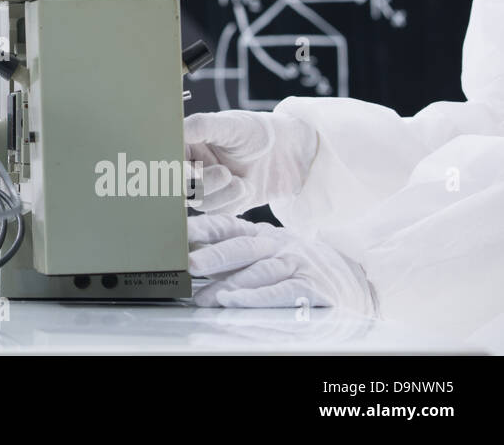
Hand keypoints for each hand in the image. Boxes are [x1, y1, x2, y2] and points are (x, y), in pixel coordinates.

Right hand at [185, 109, 316, 213]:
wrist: (290, 153)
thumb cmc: (258, 133)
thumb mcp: (228, 124)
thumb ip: (200, 126)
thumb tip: (175, 129)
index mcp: (187, 144)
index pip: (168, 159)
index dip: (173, 168)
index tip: (188, 170)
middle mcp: (192, 167)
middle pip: (180, 185)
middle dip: (201, 183)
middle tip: (224, 173)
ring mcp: (207, 187)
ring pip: (198, 202)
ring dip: (220, 193)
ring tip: (241, 180)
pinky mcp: (223, 204)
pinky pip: (217, 212)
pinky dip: (232, 202)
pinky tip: (247, 187)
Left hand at [188, 214, 374, 314]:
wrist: (351, 277)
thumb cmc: (295, 265)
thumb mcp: (264, 250)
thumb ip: (230, 252)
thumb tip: (186, 254)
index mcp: (260, 234)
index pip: (227, 226)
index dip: (202, 228)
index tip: (177, 231)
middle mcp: (277, 245)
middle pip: (242, 246)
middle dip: (213, 255)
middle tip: (187, 265)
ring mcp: (296, 265)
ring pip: (260, 271)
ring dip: (231, 283)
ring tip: (206, 296)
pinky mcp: (312, 288)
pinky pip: (282, 292)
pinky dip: (257, 297)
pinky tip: (236, 302)